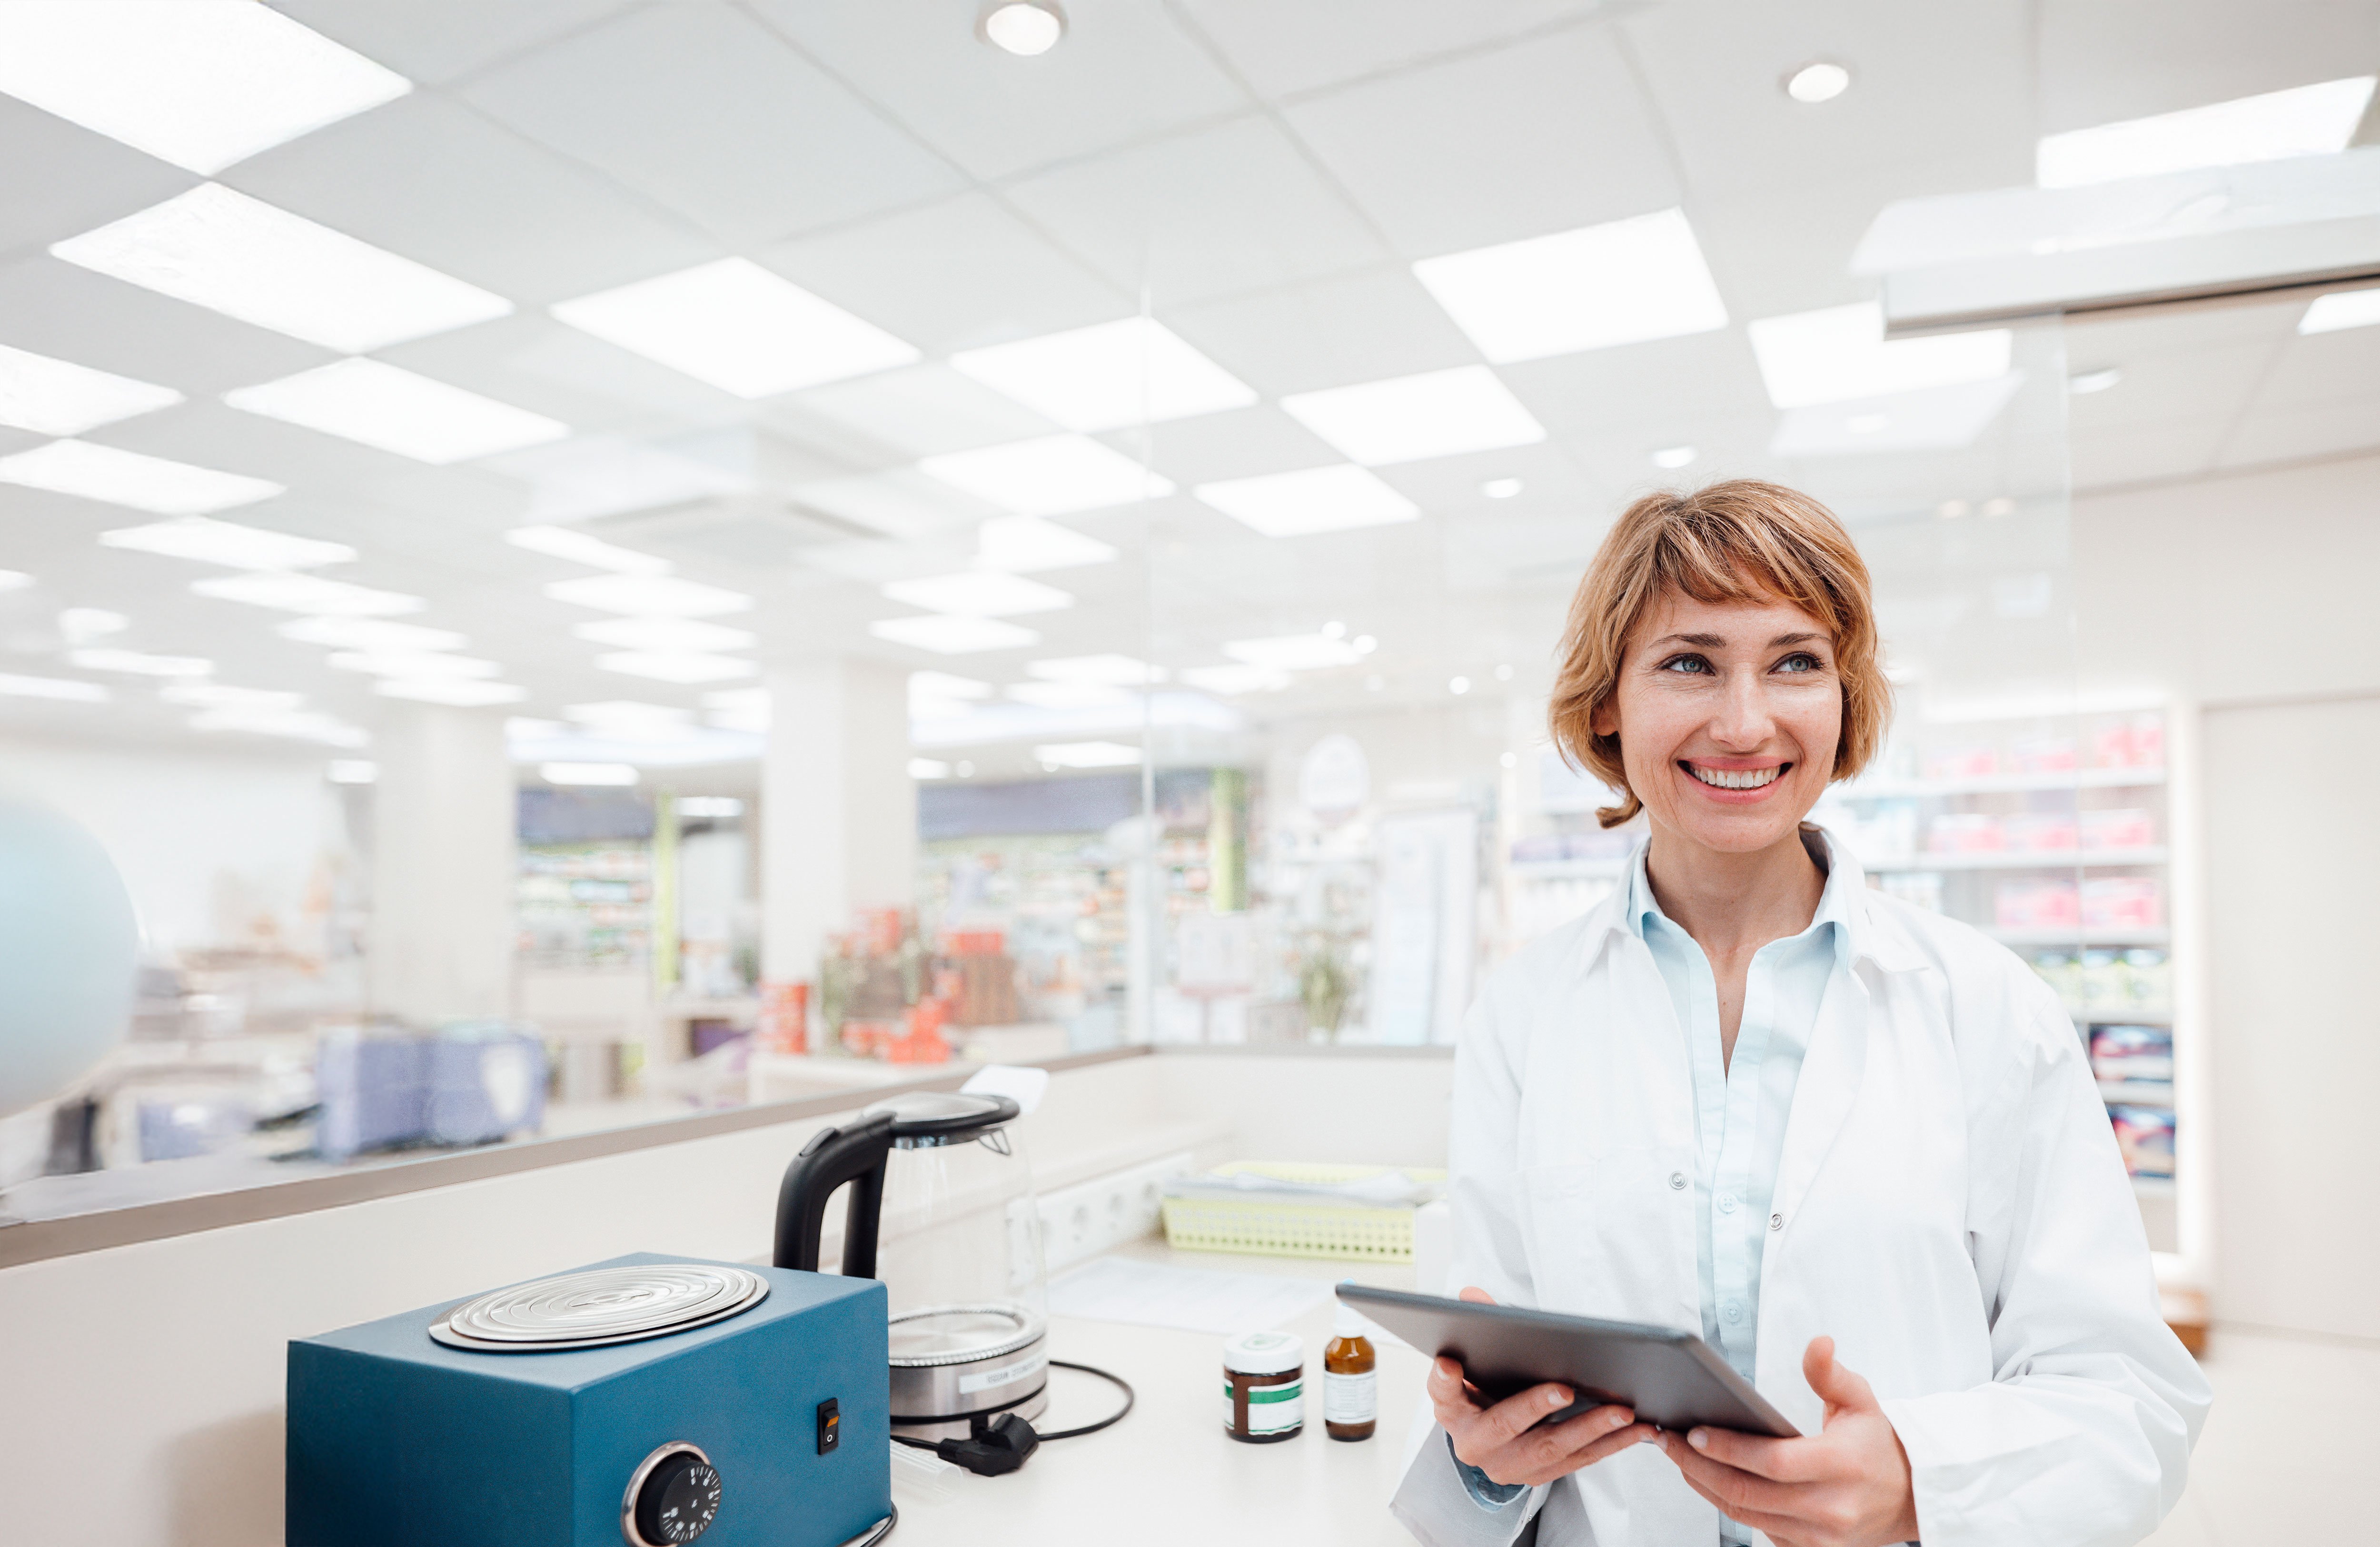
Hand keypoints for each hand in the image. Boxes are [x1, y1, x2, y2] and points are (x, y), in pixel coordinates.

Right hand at [1428, 1287, 1660, 1487]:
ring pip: (1551, 1448)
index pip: (1442, 1392)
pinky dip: (1611, 1446)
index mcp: (1452, 1410)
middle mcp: (1475, 1445)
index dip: (1443, 1379)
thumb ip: (1475, 1326)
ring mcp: (1508, 1466)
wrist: (1487, 1441)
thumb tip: (1473, 1294)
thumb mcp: (1472, 1362)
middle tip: (1565, 1388)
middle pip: (1505, 1425)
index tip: (1448, 1362)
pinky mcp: (1540, 1477)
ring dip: (1591, 1430)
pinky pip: (1579, 1461)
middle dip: (1536, 1406)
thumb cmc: (1482, 1391)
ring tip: (1622, 1411)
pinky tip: (1637, 1431)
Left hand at [1657, 1336, 1919, 1546]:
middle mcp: (1831, 1509)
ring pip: (1745, 1515)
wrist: (1908, 1497)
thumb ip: (1831, 1373)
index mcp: (1842, 1467)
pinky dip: (1728, 1504)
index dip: (1728, 1449)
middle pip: (1748, 1493)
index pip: (1773, 1462)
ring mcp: (1820, 1536)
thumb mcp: (1861, 1400)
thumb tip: (1818, 1342)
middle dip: (1698, 1466)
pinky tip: (1706, 1478)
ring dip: (1704, 1486)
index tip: (1694, 1431)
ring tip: (1678, 1456)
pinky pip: (1758, 1529)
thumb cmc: (1878, 1444)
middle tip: (1667, 1440)